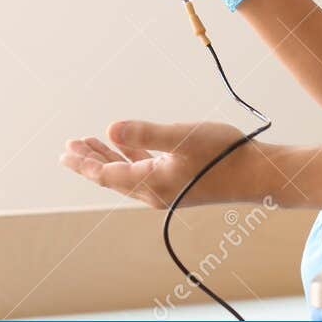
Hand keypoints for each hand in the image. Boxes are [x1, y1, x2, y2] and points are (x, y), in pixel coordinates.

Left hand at [59, 120, 262, 207]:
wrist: (256, 175)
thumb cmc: (223, 154)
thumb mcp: (182, 138)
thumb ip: (145, 133)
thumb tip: (110, 129)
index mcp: (151, 184)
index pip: (107, 175)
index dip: (85, 163)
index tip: (65, 152)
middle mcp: (154, 192)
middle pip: (112, 176)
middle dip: (90, 160)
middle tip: (69, 147)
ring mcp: (166, 189)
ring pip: (126, 174)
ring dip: (107, 158)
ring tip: (89, 144)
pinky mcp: (177, 182)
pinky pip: (143, 171)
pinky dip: (128, 158)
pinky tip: (124, 147)